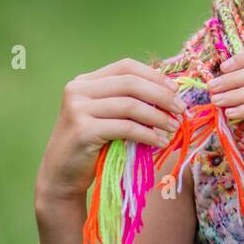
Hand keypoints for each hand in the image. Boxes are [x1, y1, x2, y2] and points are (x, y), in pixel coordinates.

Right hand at [35, 58, 183, 206]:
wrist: (62, 176)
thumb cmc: (91, 146)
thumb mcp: (106, 117)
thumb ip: (127, 101)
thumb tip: (169, 92)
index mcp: (84, 81)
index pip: (125, 67)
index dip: (153, 75)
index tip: (176, 89)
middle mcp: (77, 90)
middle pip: (130, 83)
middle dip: (161, 95)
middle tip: (181, 109)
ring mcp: (77, 109)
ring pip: (130, 105)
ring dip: (158, 117)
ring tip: (174, 127)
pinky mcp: (82, 130)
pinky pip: (125, 128)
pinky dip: (147, 134)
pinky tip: (159, 142)